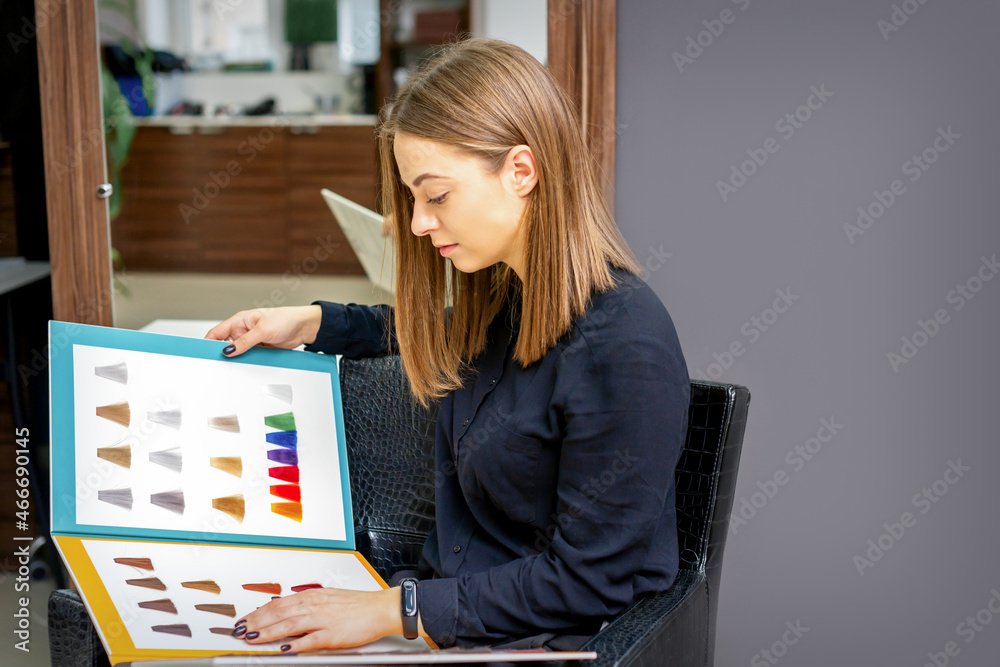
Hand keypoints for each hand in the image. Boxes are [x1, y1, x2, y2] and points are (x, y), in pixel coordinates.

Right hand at [204, 306, 322, 356]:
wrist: (304, 327)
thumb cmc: (285, 319)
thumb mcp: (262, 330)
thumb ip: (245, 341)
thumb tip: (229, 350)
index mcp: (240, 320)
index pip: (218, 332)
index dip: (209, 342)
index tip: (204, 353)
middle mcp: (244, 330)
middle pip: (226, 344)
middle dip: (223, 354)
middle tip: (219, 364)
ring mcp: (252, 341)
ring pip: (238, 353)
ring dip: (237, 359)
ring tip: (234, 367)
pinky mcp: (260, 349)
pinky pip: (249, 357)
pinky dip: (248, 362)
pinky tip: (246, 367)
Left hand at [233, 587, 402, 651]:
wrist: (380, 608)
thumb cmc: (358, 605)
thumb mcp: (329, 599)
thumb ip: (309, 606)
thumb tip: (289, 612)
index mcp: (313, 597)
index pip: (278, 604)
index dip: (258, 612)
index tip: (245, 619)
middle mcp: (315, 605)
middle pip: (278, 613)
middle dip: (256, 622)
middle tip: (239, 630)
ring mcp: (323, 620)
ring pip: (289, 625)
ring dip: (267, 632)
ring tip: (252, 638)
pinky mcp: (332, 634)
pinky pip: (309, 640)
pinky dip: (295, 644)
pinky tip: (283, 648)